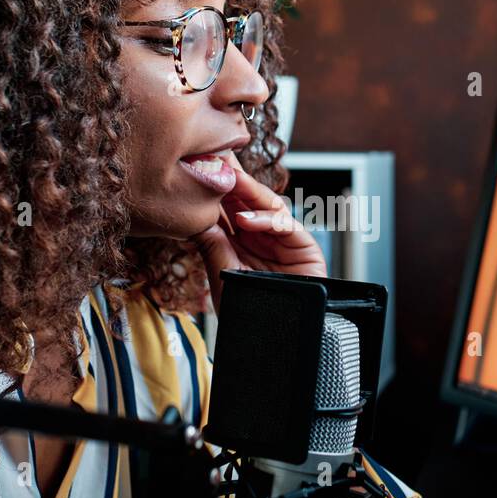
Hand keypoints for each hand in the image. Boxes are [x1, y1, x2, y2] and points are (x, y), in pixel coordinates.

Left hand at [193, 155, 326, 315]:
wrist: (278, 341)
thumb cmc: (250, 314)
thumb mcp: (223, 277)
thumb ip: (212, 247)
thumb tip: (192, 217)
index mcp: (240, 242)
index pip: (226, 208)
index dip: (214, 188)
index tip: (197, 167)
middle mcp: (261, 237)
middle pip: (246, 200)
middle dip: (232, 178)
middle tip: (216, 157)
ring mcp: (282, 241)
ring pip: (268, 206)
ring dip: (249, 191)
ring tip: (230, 179)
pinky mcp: (303, 248)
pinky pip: (286, 226)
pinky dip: (266, 220)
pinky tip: (246, 220)